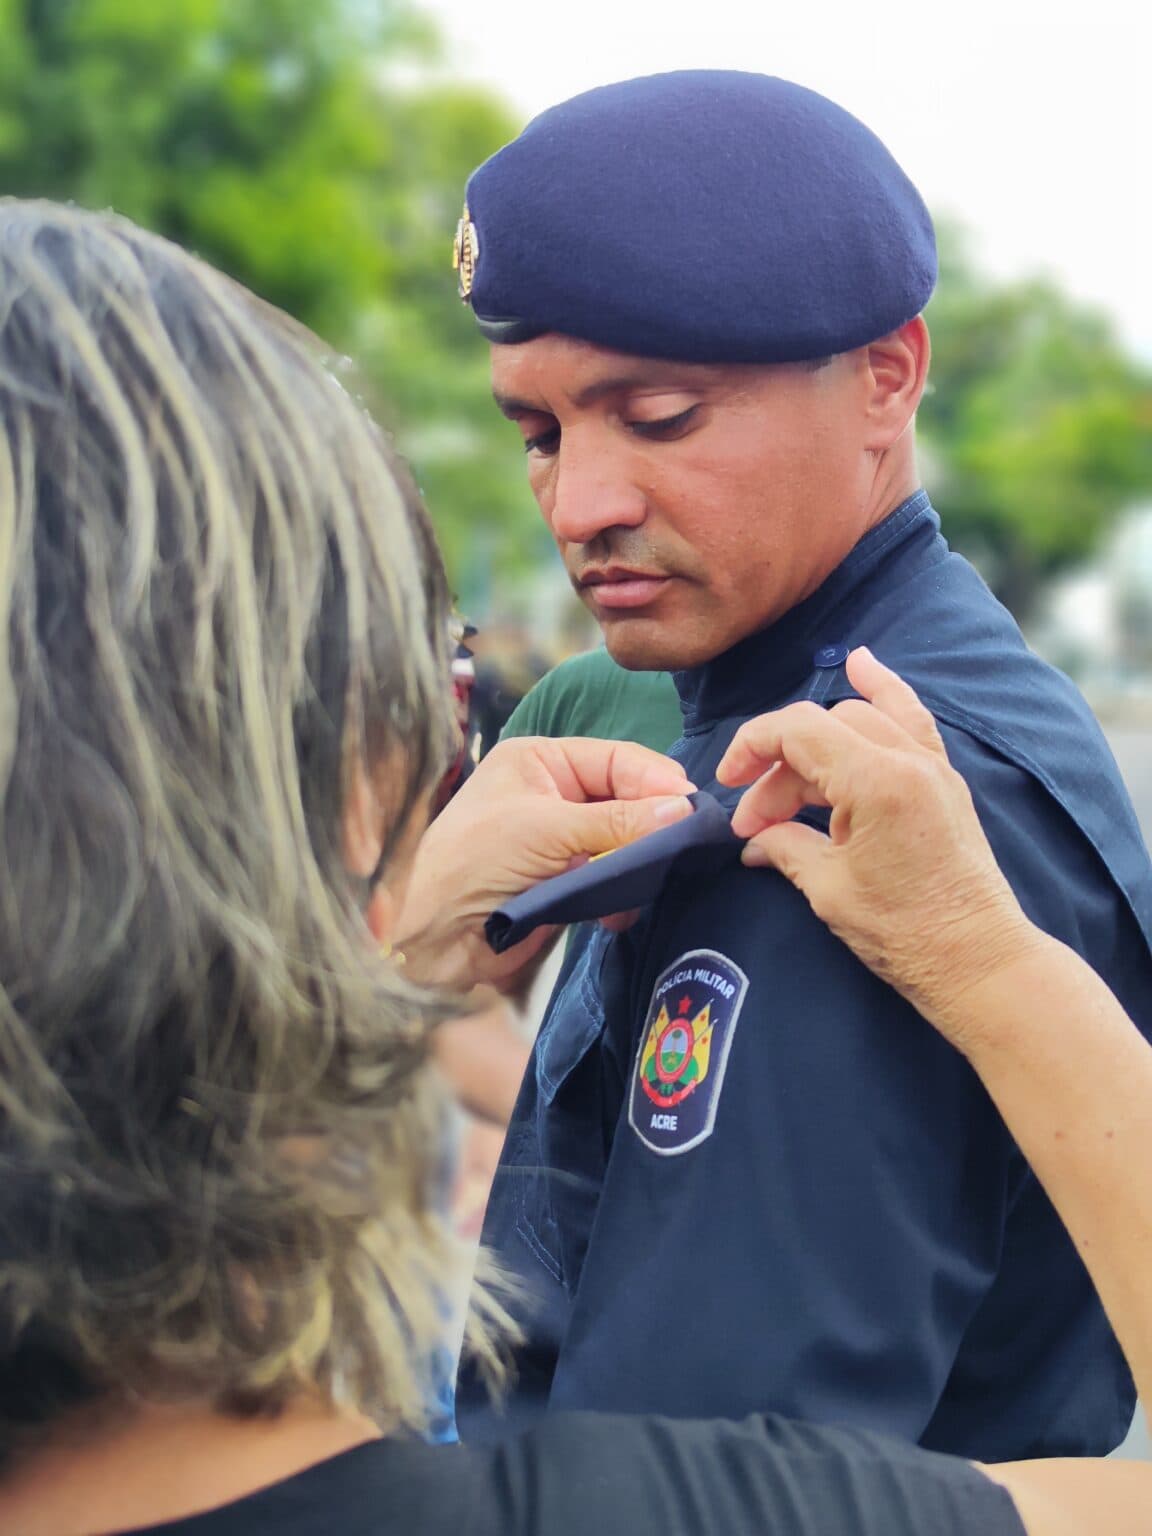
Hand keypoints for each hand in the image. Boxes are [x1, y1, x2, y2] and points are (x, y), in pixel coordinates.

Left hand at [398, 736, 693, 992]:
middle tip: (693, 842)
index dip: (657, 780)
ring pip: (621, 841)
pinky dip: (621, 893)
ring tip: (664, 876)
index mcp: (539, 760)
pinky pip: (609, 878)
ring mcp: (558, 838)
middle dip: (654, 822)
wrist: (431, 939)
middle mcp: (551, 792)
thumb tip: (683, 810)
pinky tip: (626, 908)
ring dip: (640, 861)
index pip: (615, 759)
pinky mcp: (562, 881)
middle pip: (624, 799)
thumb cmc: (473, 863)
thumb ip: (618, 821)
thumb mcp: (547, 830)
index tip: (695, 806)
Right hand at [716, 648, 1043, 1054]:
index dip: (752, 746)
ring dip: (816, 746)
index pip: (798, 730)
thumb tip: (755, 839)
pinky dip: (883, 691)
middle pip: (824, 728)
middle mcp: (908, 759)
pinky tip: (862, 665)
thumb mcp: (828, 889)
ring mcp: (932, 765)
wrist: (977, 961)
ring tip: (786, 788)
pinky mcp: (942, 780)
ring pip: (860, 719)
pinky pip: (910, 717)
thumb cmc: (903, 933)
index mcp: (876, 781)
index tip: (728, 783)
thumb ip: (786, 846)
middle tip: (756, 822)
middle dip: (780, 766)